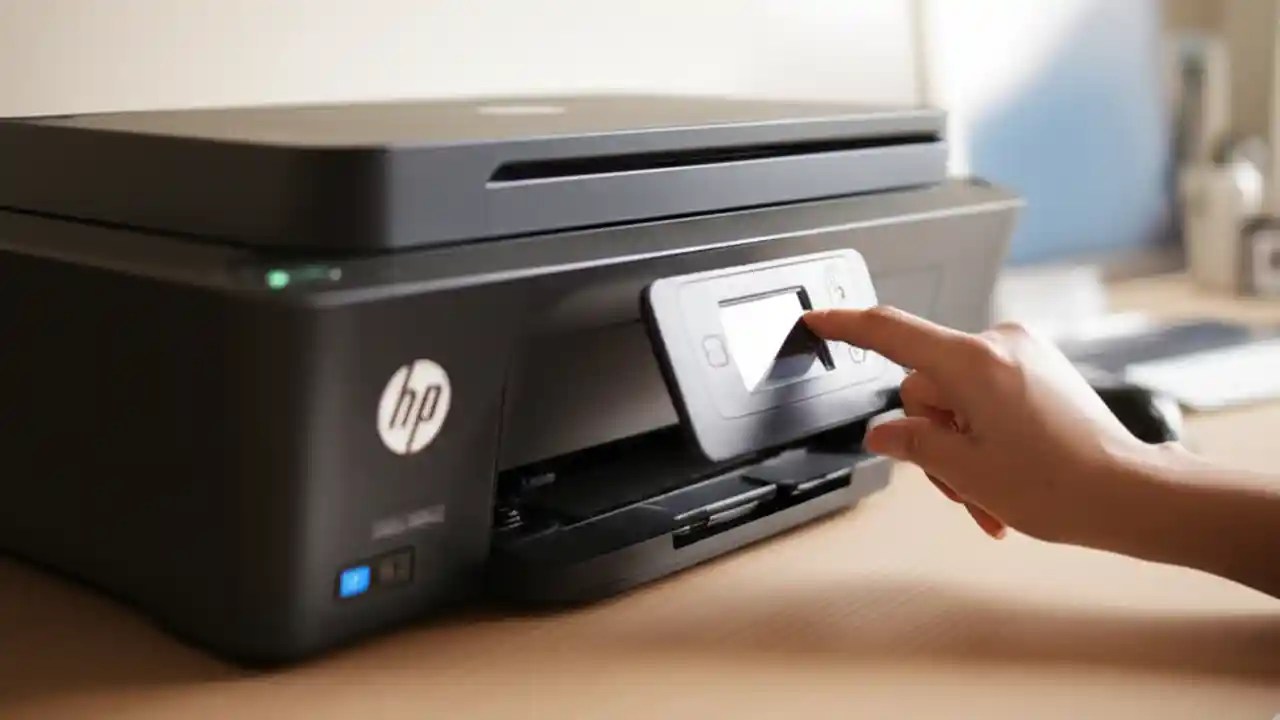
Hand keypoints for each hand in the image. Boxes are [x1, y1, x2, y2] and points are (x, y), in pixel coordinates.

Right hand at [805, 307, 1151, 544]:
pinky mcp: (1040, 368)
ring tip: (990, 495)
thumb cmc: (1064, 486)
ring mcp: (1024, 353)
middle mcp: (1000, 344)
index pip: (891, 332)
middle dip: (934, 438)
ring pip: (957, 398)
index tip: (818, 319)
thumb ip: (913, 444)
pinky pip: (987, 395)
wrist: (1131, 494)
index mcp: (974, 363)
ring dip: (962, 448)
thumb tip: (885, 434)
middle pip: (926, 385)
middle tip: (961, 482)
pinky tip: (1004, 478)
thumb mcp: (965, 472)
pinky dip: (986, 436)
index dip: (846, 325)